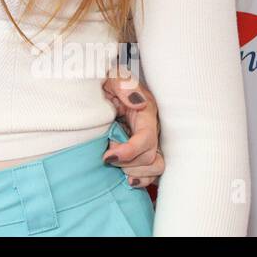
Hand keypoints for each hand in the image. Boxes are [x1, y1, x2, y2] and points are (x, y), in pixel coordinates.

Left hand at [100, 69, 164, 190]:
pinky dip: (141, 179)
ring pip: (155, 168)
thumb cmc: (107, 82)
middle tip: (106, 153)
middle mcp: (152, 128)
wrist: (100, 89)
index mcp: (146, 111)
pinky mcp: (143, 152)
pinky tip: (127, 179)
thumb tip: (138, 103)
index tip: (108, 156)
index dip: (129, 152)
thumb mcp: (112, 76)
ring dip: (133, 171)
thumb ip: (124, 85)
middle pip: (150, 157)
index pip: (146, 138)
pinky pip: (151, 173)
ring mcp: (150, 141)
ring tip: (115, 164)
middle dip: (127, 162)